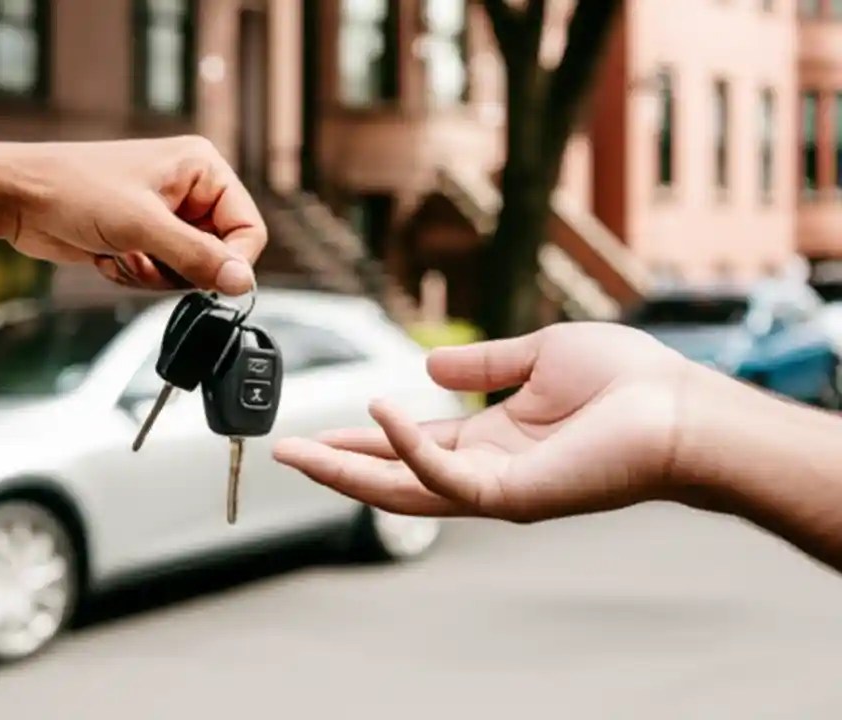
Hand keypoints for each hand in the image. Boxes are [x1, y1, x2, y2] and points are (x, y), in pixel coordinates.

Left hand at [5, 136, 265, 295]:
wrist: (18, 198)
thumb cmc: (74, 189)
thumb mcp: (143, 227)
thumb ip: (198, 257)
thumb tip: (242, 281)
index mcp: (201, 167)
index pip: (247, 227)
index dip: (231, 262)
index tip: (209, 283)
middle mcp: (188, 188)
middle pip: (218, 254)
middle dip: (181, 269)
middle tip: (149, 258)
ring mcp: (165, 214)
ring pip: (188, 270)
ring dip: (154, 275)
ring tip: (123, 254)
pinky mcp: (142, 236)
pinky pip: (160, 274)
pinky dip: (136, 274)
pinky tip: (110, 256)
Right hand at [273, 323, 692, 522]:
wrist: (681, 407)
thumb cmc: (628, 381)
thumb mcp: (538, 355)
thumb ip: (482, 365)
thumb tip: (427, 367)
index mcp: (491, 441)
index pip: (410, 446)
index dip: (362, 439)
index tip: (317, 432)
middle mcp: (486, 472)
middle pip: (393, 477)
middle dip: (336, 467)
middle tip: (284, 453)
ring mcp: (497, 488)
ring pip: (403, 490)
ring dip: (346, 472)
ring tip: (298, 453)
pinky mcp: (512, 495)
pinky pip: (444, 475)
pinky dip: (407, 447)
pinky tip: (377, 414)